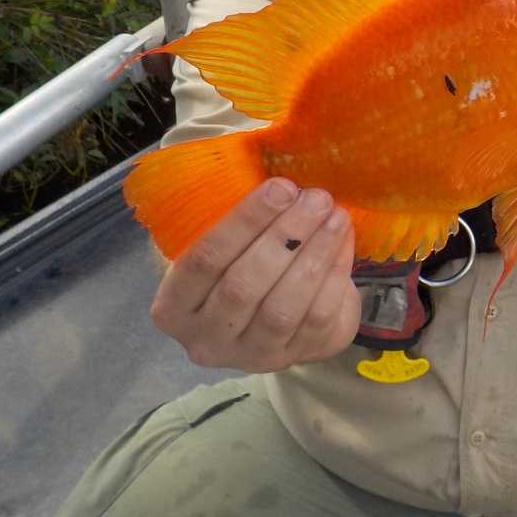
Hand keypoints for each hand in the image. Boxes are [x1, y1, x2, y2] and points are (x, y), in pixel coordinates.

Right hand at [149, 178, 360, 372]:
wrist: (275, 315)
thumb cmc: (241, 264)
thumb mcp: (222, 245)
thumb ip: (229, 217)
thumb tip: (266, 158)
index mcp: (173, 307)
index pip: (203, 261)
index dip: (244, 221)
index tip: (281, 186)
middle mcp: (205, 341)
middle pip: (243, 286)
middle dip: (285, 235)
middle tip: (316, 197)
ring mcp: (251, 356)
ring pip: (283, 307)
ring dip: (314, 254)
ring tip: (334, 214)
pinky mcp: (295, 358)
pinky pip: (318, 317)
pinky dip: (335, 274)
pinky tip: (343, 239)